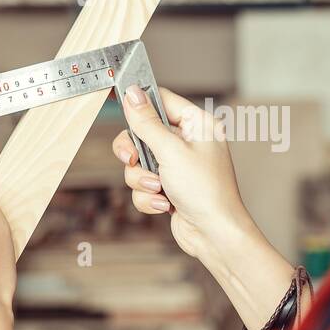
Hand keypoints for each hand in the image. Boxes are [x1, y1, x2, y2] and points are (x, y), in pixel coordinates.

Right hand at [113, 84, 252, 261]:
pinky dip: (149, 197)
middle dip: (135, 153)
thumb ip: (147, 122)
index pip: (161, 99)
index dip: (139, 102)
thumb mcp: (171, 151)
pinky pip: (144, 184)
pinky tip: (164, 206)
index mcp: (197, 124)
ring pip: (139, 162)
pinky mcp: (170, 187)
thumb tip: (131, 93)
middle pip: (143, 133)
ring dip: (142, 180)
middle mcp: (188, 142)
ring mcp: (178, 166)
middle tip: (131, 160)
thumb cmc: (205, 191)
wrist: (214, 235)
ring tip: (159, 190)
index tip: (116, 100)